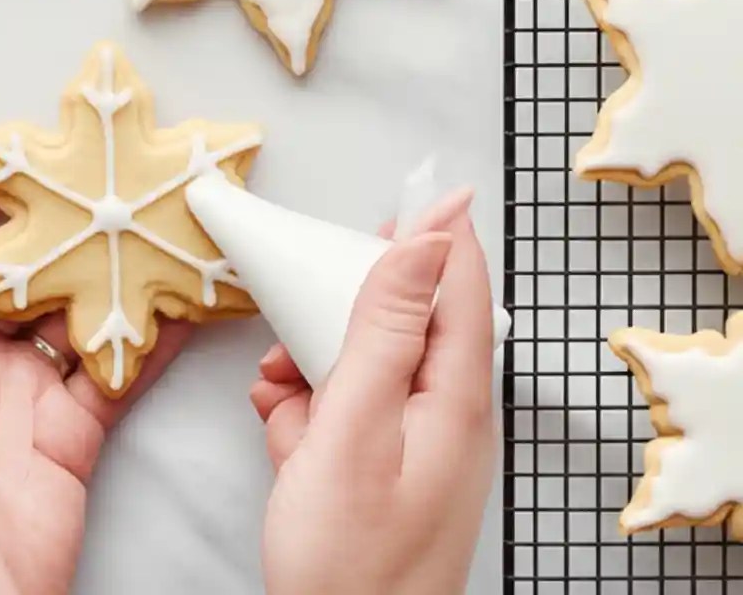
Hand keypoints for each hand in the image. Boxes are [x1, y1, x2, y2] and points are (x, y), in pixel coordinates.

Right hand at [250, 192, 494, 594]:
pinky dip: (309, 412)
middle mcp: (444, 416)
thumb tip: (425, 241)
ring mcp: (412, 444)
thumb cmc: (349, 557)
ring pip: (365, 367)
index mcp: (455, 399)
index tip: (425, 186)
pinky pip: (348, 412)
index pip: (463, 288)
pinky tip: (284, 435)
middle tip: (305, 314)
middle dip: (346, 312)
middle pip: (406, 323)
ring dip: (313, 369)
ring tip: (280, 400)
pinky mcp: (381, 468)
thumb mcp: (356, 427)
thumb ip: (386, 329)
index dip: (441, 233)